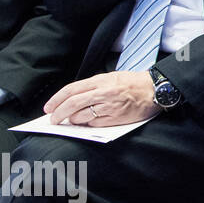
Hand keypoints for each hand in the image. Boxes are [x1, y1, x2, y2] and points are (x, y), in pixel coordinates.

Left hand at [44, 72, 158, 126]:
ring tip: (72, 121)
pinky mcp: (116, 118)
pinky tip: (89, 123)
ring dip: (73, 120)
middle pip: (72, 104)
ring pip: (81, 116)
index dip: (56, 100)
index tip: (48, 108)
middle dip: (59, 113)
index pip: (71, 90)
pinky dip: (88, 125)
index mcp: (100, 81)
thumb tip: (73, 100)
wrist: (155, 89)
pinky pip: (95, 124)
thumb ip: (93, 87)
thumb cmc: (134, 83)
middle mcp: (103, 93)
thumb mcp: (111, 78)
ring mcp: (110, 106)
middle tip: (53, 119)